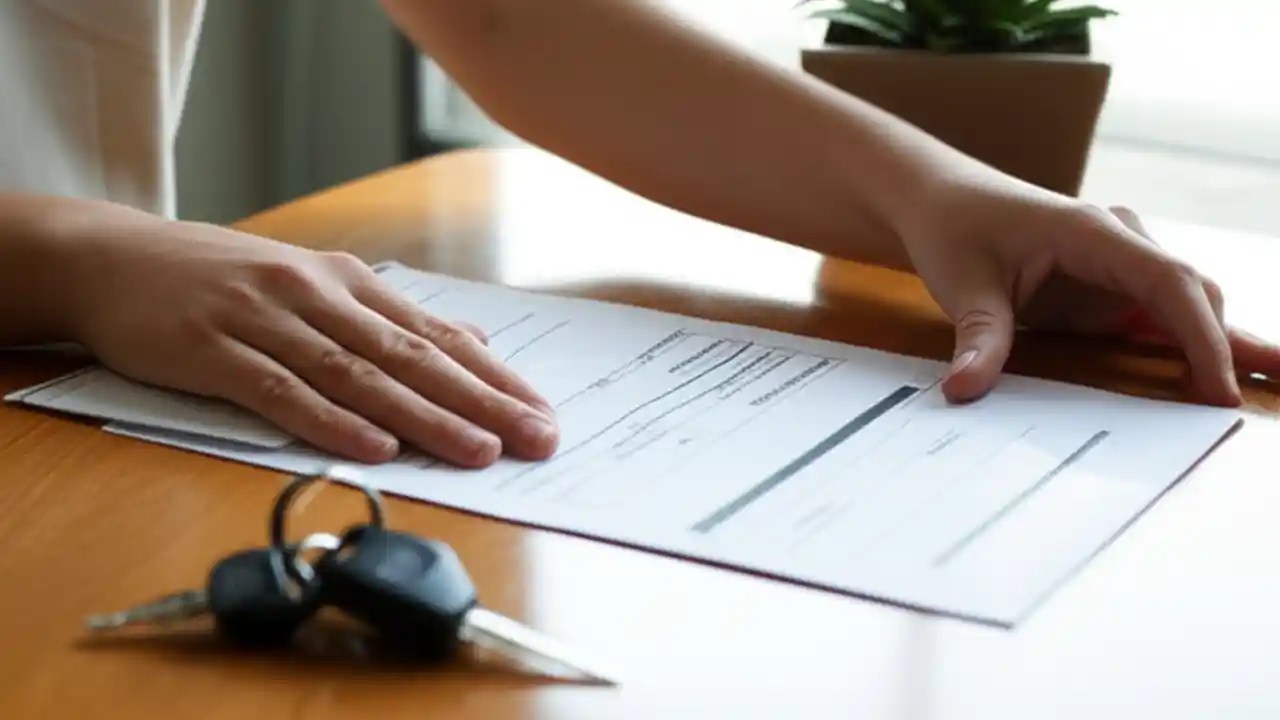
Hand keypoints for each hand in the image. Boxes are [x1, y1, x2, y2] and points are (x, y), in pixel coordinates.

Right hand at [65, 214, 558, 465]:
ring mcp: (264, 319)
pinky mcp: (212, 348)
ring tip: (476, 451)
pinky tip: (373, 447)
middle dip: (481, 401)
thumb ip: (386, 319)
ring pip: (357, 374)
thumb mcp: (312, 285)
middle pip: (410, 356)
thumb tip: (468, 346)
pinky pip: (280, 390)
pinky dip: (331, 421)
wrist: (109, 258)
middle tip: (535, 438)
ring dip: (422, 417)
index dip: (493, 377)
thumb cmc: (221, 280)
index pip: (435, 335)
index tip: (541, 413)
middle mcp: (315, 295)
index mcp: (347, 282)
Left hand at [901, 173, 1279, 405]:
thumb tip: (965, 388)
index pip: (1171, 282)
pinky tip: (1237, 374)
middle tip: (1236, 410)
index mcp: (1096, 233)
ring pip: (1188, 306)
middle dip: (1223, 349)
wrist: (942, 200)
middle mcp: (1121, 243)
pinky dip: (1196, 345)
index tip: (1218, 387)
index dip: (1202, 337)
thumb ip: (977, 337)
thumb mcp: (962, 285)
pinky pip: (1164, 317)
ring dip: (1224, 347)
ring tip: (1270, 389)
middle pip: (1193, 294)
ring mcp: (1120, 266)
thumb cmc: (955, 229)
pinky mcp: (1109, 288)